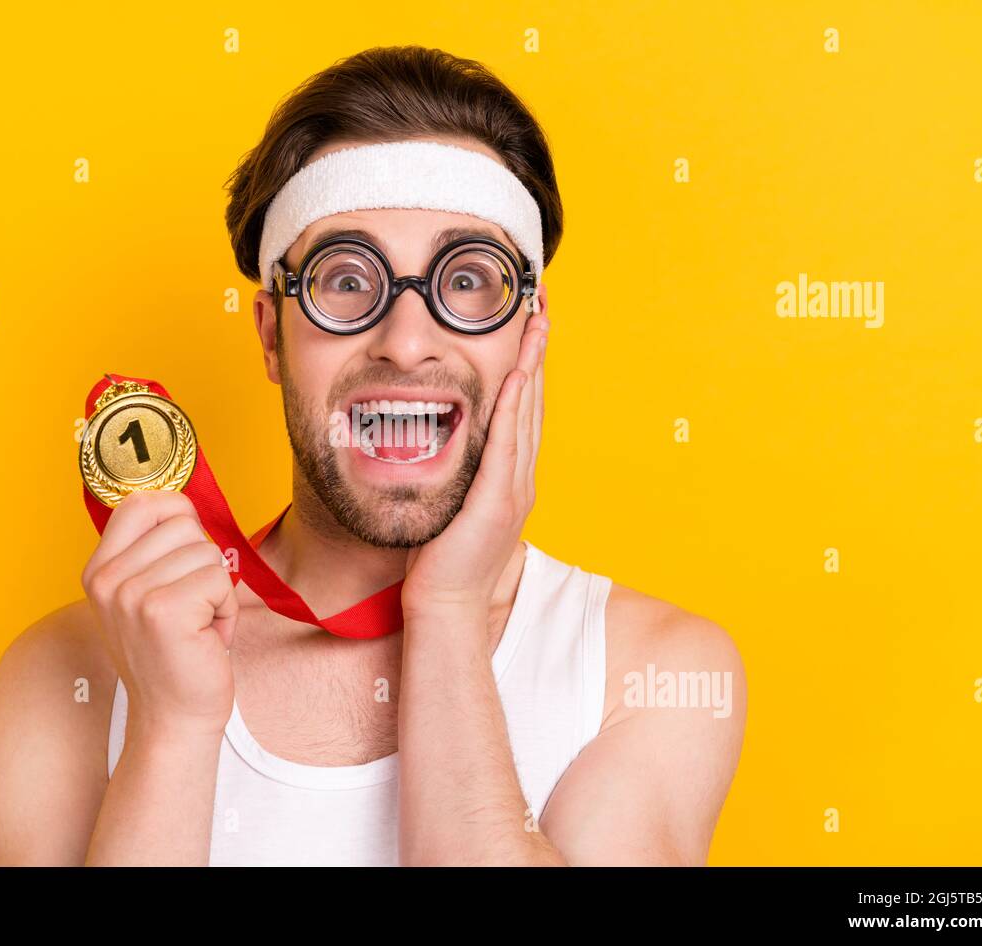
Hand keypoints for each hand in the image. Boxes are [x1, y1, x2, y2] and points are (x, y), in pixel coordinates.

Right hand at [81, 490, 237, 740]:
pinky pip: (219, 579)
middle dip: (204, 562)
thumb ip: (156, 551)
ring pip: (206, 551)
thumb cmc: (173, 655)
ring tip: (197, 625)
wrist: (174, 719)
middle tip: (192, 607)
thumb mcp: (147, 596)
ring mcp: (131, 595)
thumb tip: (184, 504)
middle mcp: (107, 579)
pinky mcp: (163, 612)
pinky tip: (207, 637)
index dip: (178, 514)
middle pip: (183, 523)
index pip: (140, 502)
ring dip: (217, 590)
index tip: (187, 547)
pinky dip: (226, 610)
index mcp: (99, 570)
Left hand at [402, 292, 548, 614]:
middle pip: (533, 401)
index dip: (528, 362)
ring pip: (525, 415)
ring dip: (531, 365)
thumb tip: (440, 440)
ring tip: (536, 324)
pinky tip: (514, 378)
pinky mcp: (497, 501)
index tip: (530, 323)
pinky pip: (506, 445)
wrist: (446, 605)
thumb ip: (456, 472)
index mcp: (510, 477)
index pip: (522, 408)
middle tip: (542, 304)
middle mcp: (520, 477)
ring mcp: (513, 489)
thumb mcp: (451, 503)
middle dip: (537, 350)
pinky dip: (511, 409)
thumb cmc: (440, 560)